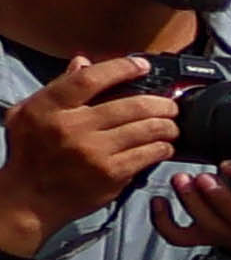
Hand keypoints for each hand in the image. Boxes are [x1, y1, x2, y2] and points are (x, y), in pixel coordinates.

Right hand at [0, 55, 177, 257]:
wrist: (30, 197)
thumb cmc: (30, 153)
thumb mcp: (29, 114)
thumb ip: (58, 87)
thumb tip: (83, 62)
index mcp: (49, 108)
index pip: (90, 79)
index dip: (122, 68)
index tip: (142, 66)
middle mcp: (72, 127)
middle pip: (131, 105)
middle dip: (161, 103)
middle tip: (170, 105)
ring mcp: (93, 151)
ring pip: (146, 129)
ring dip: (167, 126)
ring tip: (171, 125)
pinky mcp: (111, 173)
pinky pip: (148, 154)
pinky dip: (163, 148)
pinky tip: (165, 146)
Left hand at [154, 159, 230, 257]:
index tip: (229, 163)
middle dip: (216, 195)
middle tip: (201, 176)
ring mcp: (230, 232)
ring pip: (208, 225)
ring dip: (191, 201)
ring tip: (180, 179)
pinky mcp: (206, 238)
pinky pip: (180, 237)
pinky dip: (163, 221)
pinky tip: (159, 200)